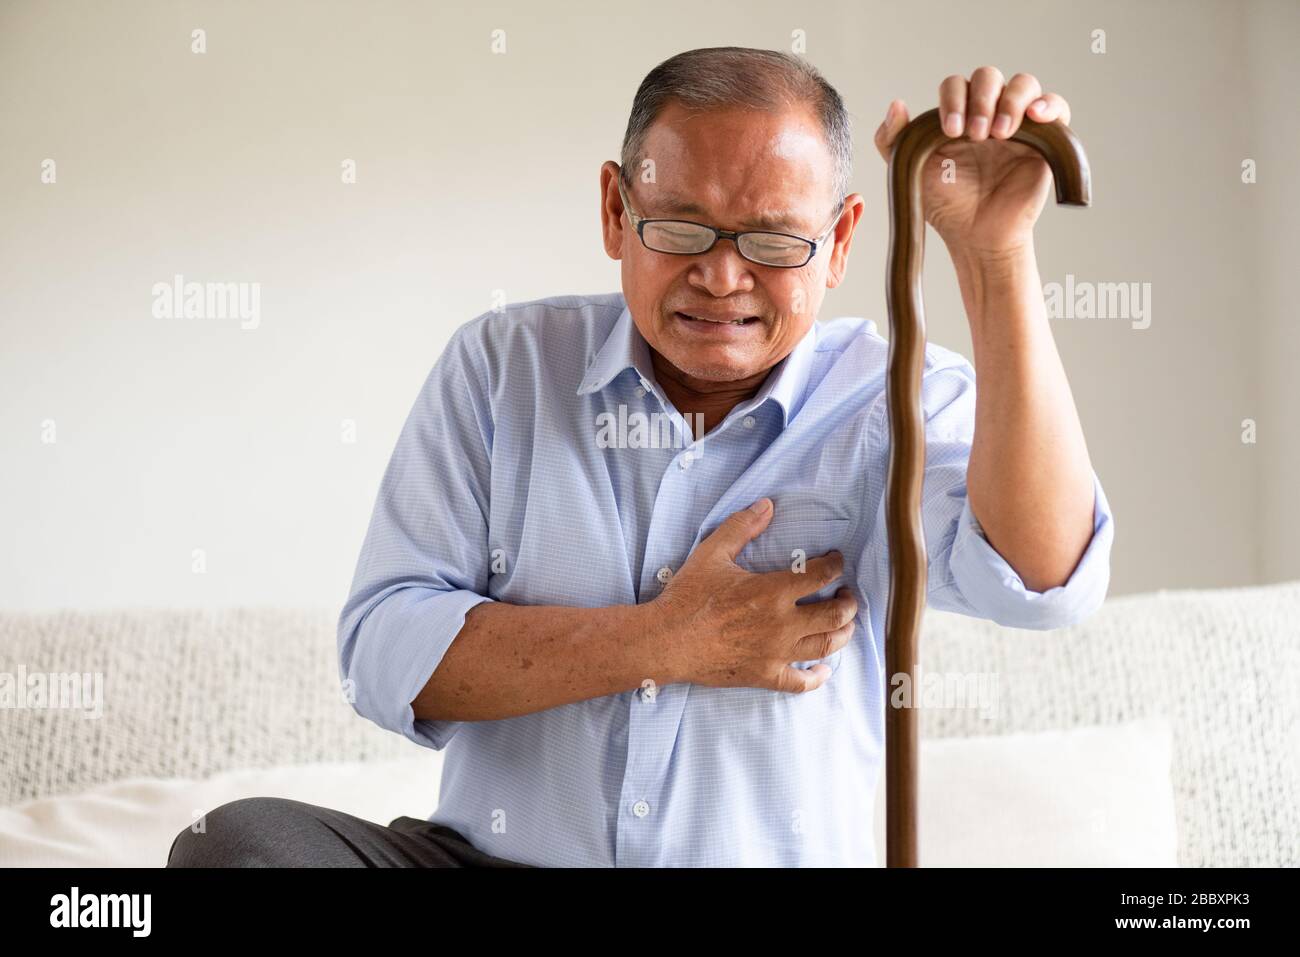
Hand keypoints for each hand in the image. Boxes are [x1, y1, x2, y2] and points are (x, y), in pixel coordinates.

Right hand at [650, 498, 857, 693]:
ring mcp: (776, 653)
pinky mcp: (765, 675)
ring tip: (845, 624)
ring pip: (826, 646)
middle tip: (846, 595)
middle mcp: (782, 624)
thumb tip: (766, 505)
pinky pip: (801, 683)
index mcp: (772, 591)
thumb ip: (741, 526)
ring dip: (843, 633)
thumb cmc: (687, 596)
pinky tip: (823, 670)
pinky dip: (818, 677)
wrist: (666, 640)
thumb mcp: (711, 553)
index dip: (836, 564)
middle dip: (848, 602)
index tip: (836, 560)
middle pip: (835, 615)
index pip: (821, 575)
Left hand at [873, 68, 1071, 257]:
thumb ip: (891, 140)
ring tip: (999, 134)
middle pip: (989, 76)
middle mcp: (988, 114)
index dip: (953, 99)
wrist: (975, 236)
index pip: (957, 85)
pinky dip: (1049, 104)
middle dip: (980, 100)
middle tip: (975, 136)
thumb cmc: (945, 205)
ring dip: (1010, 101)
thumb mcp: (907, 171)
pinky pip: (1056, 107)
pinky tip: (1035, 116)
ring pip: (1023, 84)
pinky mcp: (1045, 140)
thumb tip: (897, 104)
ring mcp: (1018, 124)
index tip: (950, 131)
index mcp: (958, 116)